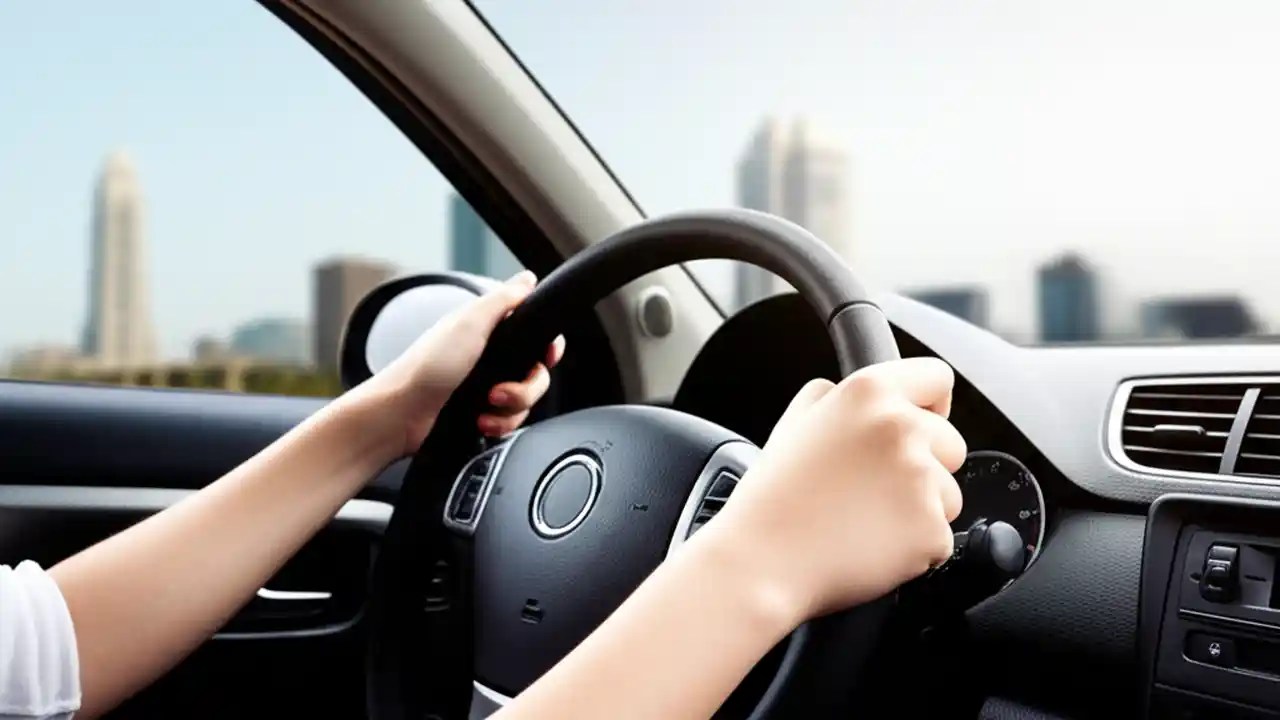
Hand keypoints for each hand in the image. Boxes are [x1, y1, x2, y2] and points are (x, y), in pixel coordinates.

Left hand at [352, 271, 564, 459]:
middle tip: (499, 392)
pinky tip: (480, 423)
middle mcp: (492, 358)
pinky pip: (510, 422)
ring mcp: (488, 388)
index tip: (546, 357)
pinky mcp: (482, 414)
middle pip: (538, 374)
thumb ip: (504, 299)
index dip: (548, 348)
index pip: (538, 336)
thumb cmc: (427, 366)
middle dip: (526, 388)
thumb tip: (529, 278)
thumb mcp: (469, 323)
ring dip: (511, 410)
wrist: (401, 415)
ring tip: (486, 409)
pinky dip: (499, 424)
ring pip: (527, 402)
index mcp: (490, 331)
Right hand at [702, 357, 965, 623]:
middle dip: (926, 466)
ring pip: (949, 495)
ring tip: (865, 520)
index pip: (937, 378)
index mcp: (868, 393)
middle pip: (952, 443)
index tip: (918, 426)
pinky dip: (913, 548)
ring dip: (920, 510)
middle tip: (874, 489)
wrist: (763, 562)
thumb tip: (850, 393)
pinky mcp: (931, 529)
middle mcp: (901, 427)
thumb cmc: (773, 499)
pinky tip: (870, 545)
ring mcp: (921, 479)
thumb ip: (829, 397)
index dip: (930, 406)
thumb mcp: (793, 425)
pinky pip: (940, 538)